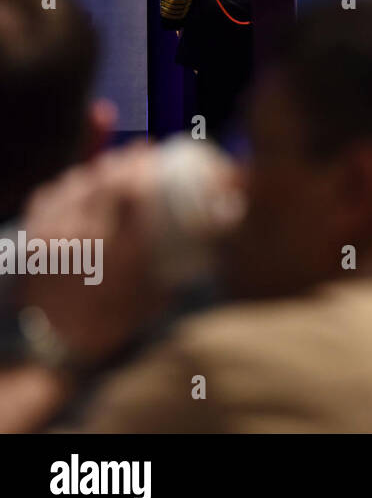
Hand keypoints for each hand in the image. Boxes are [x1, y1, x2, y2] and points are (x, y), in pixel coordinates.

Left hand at [18, 144, 238, 367]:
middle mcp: (85, 239)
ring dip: (96, 169)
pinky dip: (66, 184)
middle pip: (104, 181)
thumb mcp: (158, 295)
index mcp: (119, 252)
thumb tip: (212, 239)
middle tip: (139, 151)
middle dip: (124, 160)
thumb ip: (182, 266)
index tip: (155, 152)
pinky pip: (48, 195)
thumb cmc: (116, 321)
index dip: (143, 165)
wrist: (59, 346)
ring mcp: (53, 237)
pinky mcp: (33, 240)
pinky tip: (78, 183)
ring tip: (112, 164)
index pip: (131, 193)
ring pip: (75, 184)